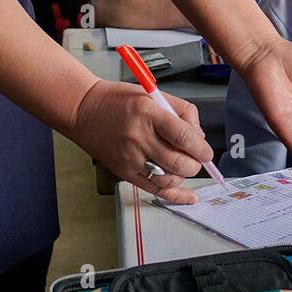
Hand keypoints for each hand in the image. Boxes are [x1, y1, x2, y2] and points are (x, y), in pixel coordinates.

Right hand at [69, 79, 212, 204]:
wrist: (84, 111)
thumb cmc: (118, 101)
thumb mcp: (153, 95)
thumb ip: (181, 112)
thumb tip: (199, 137)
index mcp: (148, 114)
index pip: (183, 137)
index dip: (201, 148)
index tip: (206, 151)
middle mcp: (139, 138)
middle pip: (178, 162)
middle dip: (195, 164)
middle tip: (197, 158)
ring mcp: (130, 158)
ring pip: (169, 179)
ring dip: (183, 176)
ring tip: (182, 165)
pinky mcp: (125, 172)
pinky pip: (155, 190)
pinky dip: (175, 195)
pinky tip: (189, 197)